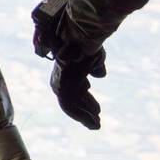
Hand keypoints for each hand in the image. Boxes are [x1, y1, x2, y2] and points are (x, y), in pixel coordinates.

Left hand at [34, 0, 105, 129]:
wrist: (82, 35)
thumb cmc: (88, 43)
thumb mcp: (94, 57)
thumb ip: (94, 67)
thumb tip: (100, 76)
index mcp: (65, 73)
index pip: (72, 94)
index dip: (84, 105)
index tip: (97, 112)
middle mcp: (60, 78)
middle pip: (70, 102)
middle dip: (83, 114)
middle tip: (96, 125)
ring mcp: (60, 81)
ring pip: (70, 105)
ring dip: (84, 117)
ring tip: (97, 125)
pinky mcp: (64, 83)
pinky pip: (72, 103)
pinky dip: (82, 112)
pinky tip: (95, 118)